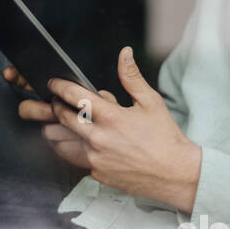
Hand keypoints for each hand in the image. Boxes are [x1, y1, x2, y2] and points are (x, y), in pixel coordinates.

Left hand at [17, 47, 201, 211]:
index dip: (59, 87)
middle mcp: (98, 139)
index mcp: (111, 118)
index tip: (53, 84)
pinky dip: (74, 149)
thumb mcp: (151, 102)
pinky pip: (76, 159)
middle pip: (61, 118)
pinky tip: (81, 142)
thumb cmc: (165, 137)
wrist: (176, 175)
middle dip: (55, 107)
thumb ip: (132, 77)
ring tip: (64, 122)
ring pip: (60, 142)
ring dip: (58, 130)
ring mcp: (95, 159)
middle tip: (57, 102)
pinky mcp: (96, 174)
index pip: (74, 97)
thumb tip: (125, 53)